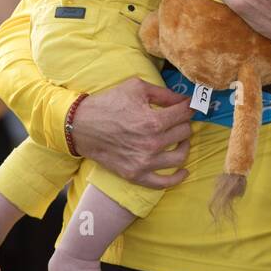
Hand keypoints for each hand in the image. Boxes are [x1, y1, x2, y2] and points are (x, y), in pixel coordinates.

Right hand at [71, 78, 193, 188]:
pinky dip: (177, 177)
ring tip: (180, 140)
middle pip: (184, 133)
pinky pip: (164, 182)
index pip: (184, 114)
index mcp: (153, 121)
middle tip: (179, 119)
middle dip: (184, 123)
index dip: (189, 107)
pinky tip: (183, 171)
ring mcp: (145, 162)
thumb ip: (163, 93)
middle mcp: (152, 143)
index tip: (188, 106)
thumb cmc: (108, 104)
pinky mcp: (136, 175)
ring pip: (180, 156)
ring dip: (184, 145)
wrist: (81, 126)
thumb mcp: (135, 88)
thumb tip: (184, 99)